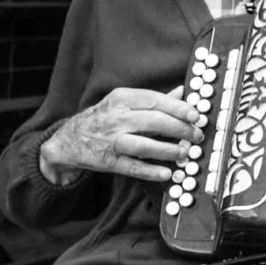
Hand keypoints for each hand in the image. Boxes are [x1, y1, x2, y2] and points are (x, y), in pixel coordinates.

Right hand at [39, 86, 205, 185]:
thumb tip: (183, 91)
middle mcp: (116, 118)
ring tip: (185, 153)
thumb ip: (154, 99)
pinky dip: (150, 171)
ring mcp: (111, 140)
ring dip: (167, 150)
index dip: (178, 108)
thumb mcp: (125, 102)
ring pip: (143, 145)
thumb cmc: (105, 118)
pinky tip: (167, 173)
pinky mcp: (108, 161)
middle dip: (179, 129)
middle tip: (197, 135)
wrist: (69, 139)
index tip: (196, 116)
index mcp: (122, 98)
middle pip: (153, 121)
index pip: (155, 100)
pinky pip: (132, 167)